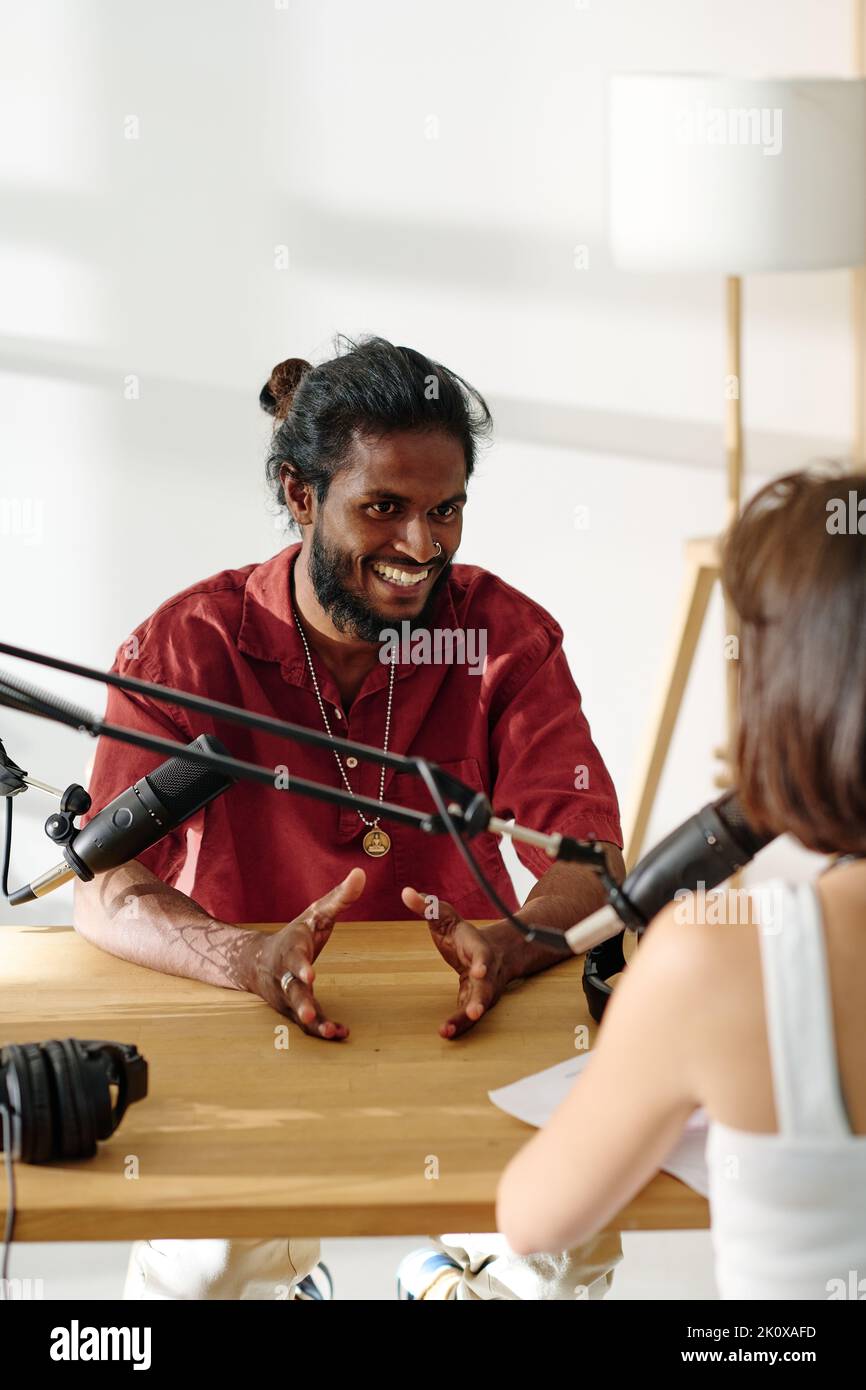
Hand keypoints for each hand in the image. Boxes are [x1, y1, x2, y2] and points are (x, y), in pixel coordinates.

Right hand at [237, 867, 364, 1039]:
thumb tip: (361, 873)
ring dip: (312, 1021)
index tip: (310, 975)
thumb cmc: (296, 935)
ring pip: (297, 1010)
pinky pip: (307, 1023)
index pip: (295, 958)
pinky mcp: (294, 1009)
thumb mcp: (315, 913)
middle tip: (308, 1015)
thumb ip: (340, 897)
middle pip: (291, 990)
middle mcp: (286, 974)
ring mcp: (288, 994)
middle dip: (300, 1002)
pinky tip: (340, 1033)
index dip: (301, 966)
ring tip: (329, 1032)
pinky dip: (322, 1028)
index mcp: (291, 949)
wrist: (257, 961)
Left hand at [401, 885, 507, 1038]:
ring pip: (480, 1007)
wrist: (497, 952)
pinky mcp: (477, 1003)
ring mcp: (485, 990)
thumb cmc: (465, 934)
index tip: (479, 970)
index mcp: (480, 949)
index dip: (482, 962)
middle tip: (474, 1012)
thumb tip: (406, 892)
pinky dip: (459, 1026)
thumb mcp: (446, 916)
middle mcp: (488, 973)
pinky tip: (445, 1033)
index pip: (483, 955)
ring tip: (449, 1030)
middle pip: (486, 988)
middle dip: (480, 1000)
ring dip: (466, 1020)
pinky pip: (470, 1017)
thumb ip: (428, 906)